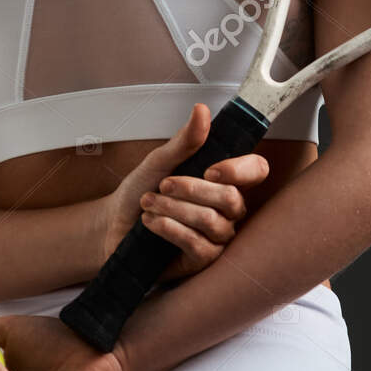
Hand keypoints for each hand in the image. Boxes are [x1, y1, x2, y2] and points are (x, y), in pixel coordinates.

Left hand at [99, 103, 267, 279]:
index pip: (256, 171)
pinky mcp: (203, 259)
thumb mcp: (160, 161)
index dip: (240, 170)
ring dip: (175, 209)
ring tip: (149, 203)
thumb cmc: (140, 191)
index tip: (211, 170)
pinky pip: (199, 245)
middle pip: (232, 198)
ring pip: (212, 222)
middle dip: (192, 189)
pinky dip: (171, 229)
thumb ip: (185, 140)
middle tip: (162, 185)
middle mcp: (229, 209)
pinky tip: (151, 223)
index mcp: (225, 180)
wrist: (114, 225)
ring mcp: (219, 236)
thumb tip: (202, 110)